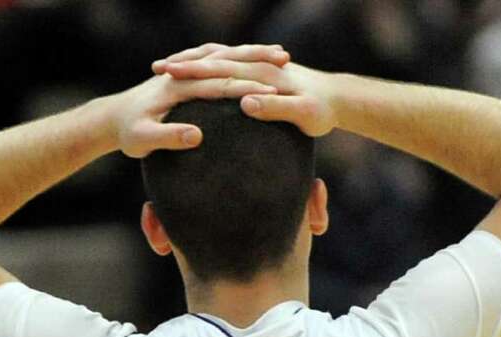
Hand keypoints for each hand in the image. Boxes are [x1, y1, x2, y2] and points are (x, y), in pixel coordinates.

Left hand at [115, 47, 285, 157]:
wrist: (112, 118)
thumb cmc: (127, 133)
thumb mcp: (144, 140)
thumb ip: (168, 137)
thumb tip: (197, 135)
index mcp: (180, 88)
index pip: (220, 84)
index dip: (248, 88)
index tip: (274, 91)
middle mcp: (187, 76)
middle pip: (229, 64)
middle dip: (258, 62)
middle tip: (288, 62)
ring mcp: (189, 76)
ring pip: (228, 60)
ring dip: (254, 56)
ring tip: (282, 56)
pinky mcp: (190, 81)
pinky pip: (221, 68)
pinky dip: (241, 65)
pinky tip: (259, 70)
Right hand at [153, 44, 336, 138]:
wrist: (343, 99)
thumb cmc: (324, 111)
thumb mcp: (304, 114)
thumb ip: (277, 108)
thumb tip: (247, 104)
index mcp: (261, 74)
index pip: (219, 68)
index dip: (191, 69)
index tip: (166, 73)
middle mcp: (257, 67)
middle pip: (215, 58)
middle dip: (186, 61)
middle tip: (157, 67)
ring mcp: (258, 70)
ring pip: (220, 59)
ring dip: (196, 62)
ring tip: (169, 69)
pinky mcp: (261, 78)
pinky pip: (229, 70)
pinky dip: (210, 70)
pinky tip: (198, 81)